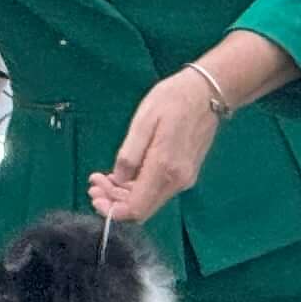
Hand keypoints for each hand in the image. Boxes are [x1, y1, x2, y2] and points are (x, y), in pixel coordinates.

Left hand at [89, 67, 230, 225]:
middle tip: (94, 183)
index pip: (136, 209)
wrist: (207, 92)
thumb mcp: (143, 121)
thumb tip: (118, 179)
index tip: (94, 195)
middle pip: (141, 209)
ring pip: (148, 201)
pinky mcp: (185, 174)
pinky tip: (123, 175)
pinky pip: (156, 190)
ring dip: (123, 195)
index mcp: (164, 169)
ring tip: (102, 177)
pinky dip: (137, 188)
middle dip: (113, 201)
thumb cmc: (173, 100)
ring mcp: (183, 179)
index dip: (112, 210)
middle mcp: (177, 181)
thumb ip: (130, 155)